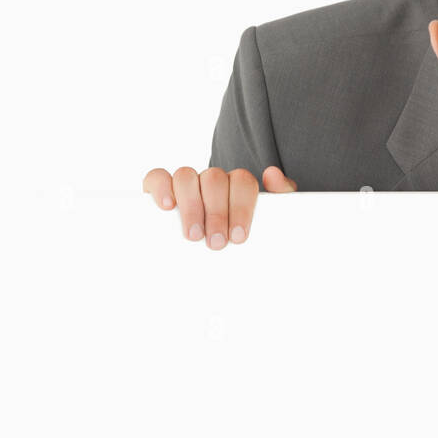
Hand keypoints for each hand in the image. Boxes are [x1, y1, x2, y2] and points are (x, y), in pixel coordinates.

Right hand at [142, 165, 296, 248]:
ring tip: (194, 235)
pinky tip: (168, 207)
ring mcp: (187, 183)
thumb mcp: (267, 223)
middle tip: (217, 242)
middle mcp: (212, 180)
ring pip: (186, 176)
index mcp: (237, 185)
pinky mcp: (161, 190)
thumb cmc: (240, 238)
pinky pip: (157, 177)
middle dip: (217, 212)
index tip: (239, 236)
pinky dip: (162, 188)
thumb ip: (281, 199)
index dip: (241, 206)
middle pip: (214, 179)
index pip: (242, 180)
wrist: (213, 263)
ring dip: (192, 206)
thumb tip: (272, 174)